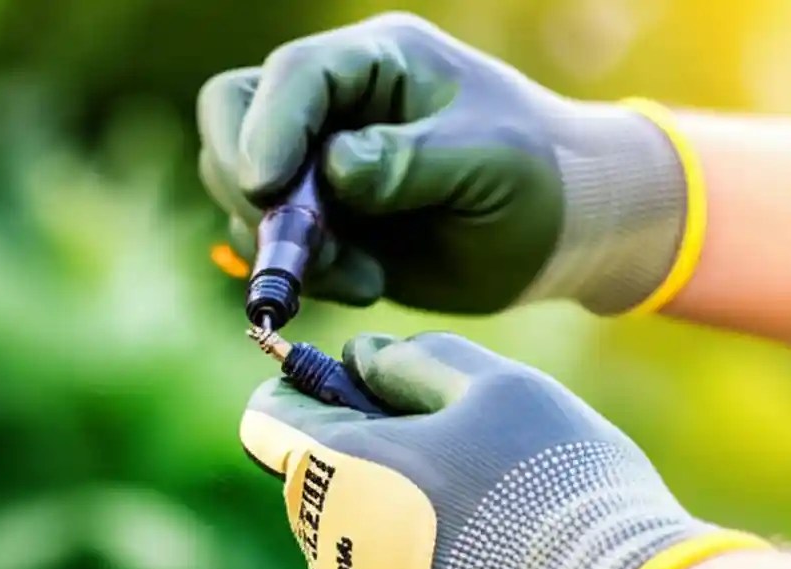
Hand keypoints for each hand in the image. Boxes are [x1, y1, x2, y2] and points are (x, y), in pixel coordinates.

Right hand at [198, 12, 698, 314]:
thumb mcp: (490, 162)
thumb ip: (410, 161)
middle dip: (248, 184)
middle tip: (295, 244)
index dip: (267, 129)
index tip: (266, 190)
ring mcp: (318, 161)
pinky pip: (269, 242)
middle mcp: (335, 102)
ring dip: (280, 242)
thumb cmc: (540, 179)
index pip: (293, 75)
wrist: (557, 234)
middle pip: (232, 117)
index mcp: (378, 61)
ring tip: (358, 276)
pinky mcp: (319, 218)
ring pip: (240, 186)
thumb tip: (334, 170)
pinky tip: (364, 283)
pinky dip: (300, 273)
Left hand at [240, 332, 766, 568]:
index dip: (310, 384)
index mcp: (337, 470)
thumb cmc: (553, 484)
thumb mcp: (495, 385)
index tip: (366, 381)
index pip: (268, 414)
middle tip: (456, 439)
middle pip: (318, 473)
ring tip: (486, 503)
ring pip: (355, 529)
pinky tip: (490, 557)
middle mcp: (327, 548)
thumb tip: (362, 357)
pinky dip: (421, 561)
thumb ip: (414, 359)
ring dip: (397, 502)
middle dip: (369, 444)